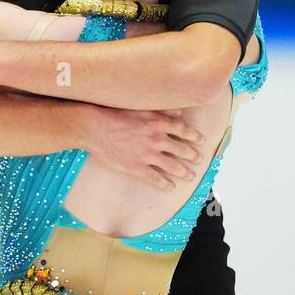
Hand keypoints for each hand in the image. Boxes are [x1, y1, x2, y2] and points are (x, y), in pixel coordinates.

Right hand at [83, 105, 206, 190]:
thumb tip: (179, 113)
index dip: (194, 136)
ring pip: (172, 166)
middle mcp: (156, 139)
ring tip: (190, 176)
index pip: (183, 130)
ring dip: (183, 172)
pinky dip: (165, 184)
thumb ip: (161, 111)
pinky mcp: (136, 167)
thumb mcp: (139, 108)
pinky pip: (155, 179)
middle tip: (198, 160)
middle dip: (192, 156)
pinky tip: (170, 187)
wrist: (93, 128)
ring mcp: (147, 155)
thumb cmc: (112, 114)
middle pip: (181, 150)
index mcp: (158, 123)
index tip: (201, 140)